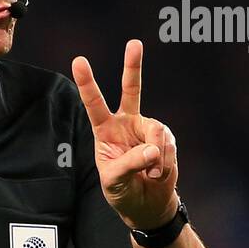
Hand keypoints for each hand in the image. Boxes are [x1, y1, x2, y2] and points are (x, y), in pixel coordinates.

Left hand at [71, 39, 178, 230]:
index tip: (78, 61)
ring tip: (149, 174)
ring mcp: (148, 129)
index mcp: (105, 131)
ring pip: (157, 131)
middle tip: (134, 43)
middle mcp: (126, 124)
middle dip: (133, 66)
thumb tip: (153, 150)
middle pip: (131, 90)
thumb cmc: (122, 191)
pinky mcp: (167, 139)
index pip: (94, 104)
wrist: (147, 204)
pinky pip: (169, 146)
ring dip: (155, 158)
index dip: (87, 83)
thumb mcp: (114, 181)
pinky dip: (165, 165)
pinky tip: (158, 174)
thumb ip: (129, 164)